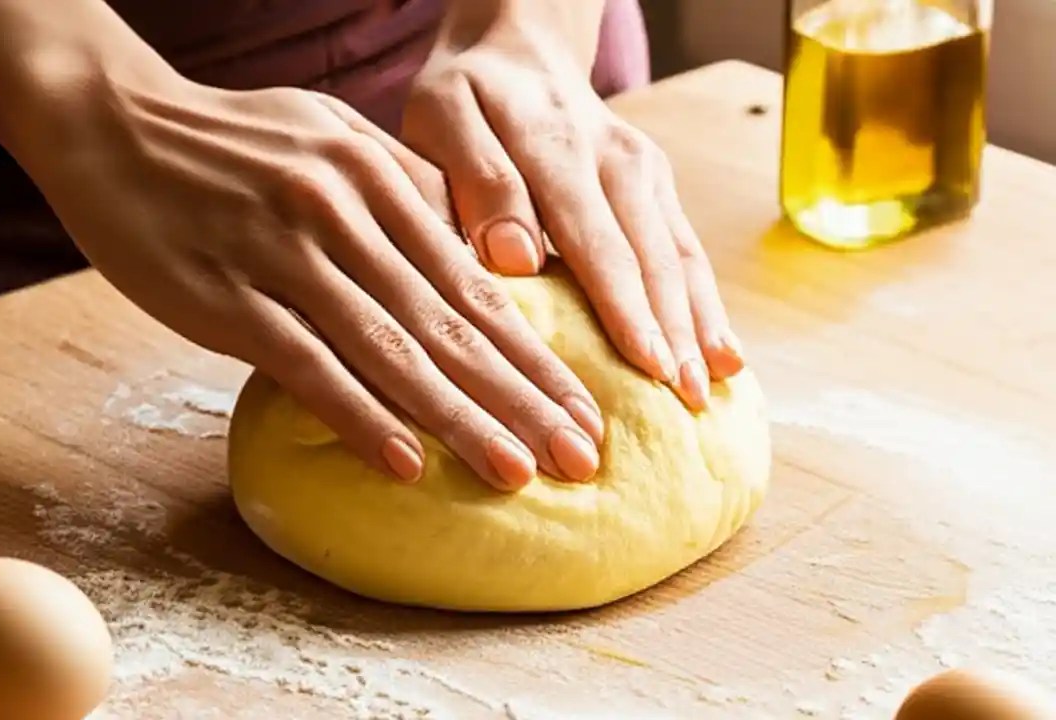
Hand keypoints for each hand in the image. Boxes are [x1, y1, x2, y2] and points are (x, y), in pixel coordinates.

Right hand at [27, 74, 604, 489]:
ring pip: (391, 349)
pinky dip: (359, 416)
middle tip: (581, 457)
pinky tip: (405, 462)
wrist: (111, 120)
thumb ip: (402, 190)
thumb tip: (469, 248)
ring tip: (516, 472)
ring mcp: (285, 253)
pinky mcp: (226, 295)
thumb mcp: (331, 138)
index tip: (585, 406)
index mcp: (377, 175)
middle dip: (524, 397)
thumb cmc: (229, 140)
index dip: (536, 353)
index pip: (475, 282)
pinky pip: (306, 365)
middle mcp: (344, 212)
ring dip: (459, 417)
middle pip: (450, 322)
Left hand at [403, 21, 744, 410]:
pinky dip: (704, 303)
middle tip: (686, 403)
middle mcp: (615, 158)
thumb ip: (476, 181)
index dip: (625, 307)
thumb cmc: (466, 95)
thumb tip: (513, 255)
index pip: (595, 239)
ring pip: (679, 256)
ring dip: (698, 324)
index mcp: (557, 145)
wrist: (517, 45)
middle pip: (651, 256)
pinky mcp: (655, 184)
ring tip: (714, 389)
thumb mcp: (442, 119)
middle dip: (673, 332)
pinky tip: (722, 355)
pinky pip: (686, 249)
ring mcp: (643, 171)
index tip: (647, 365)